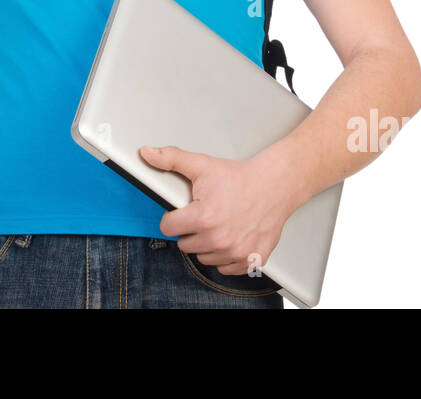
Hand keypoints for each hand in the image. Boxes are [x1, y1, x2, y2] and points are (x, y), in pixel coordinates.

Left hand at [138, 144, 296, 277]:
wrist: (274, 186)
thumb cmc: (239, 178)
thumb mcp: (202, 165)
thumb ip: (171, 159)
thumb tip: (147, 153)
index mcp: (204, 217)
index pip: (168, 228)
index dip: (172, 218)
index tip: (182, 212)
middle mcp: (218, 239)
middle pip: (184, 245)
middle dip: (190, 231)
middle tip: (204, 215)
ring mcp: (235, 252)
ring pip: (204, 257)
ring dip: (207, 244)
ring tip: (218, 225)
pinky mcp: (249, 261)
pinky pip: (225, 268)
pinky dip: (225, 256)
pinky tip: (230, 238)